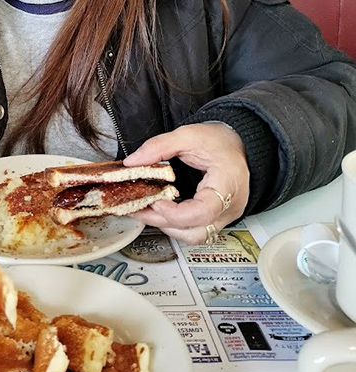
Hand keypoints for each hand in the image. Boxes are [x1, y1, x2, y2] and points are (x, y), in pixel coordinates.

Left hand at [124, 123, 249, 244]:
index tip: (155, 201)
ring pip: (195, 236)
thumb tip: (133, 161)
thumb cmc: (221, 141)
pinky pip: (196, 230)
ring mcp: (225, 215)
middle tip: (138, 208)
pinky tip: (160, 211)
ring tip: (146, 210)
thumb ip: (160, 146)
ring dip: (167, 226)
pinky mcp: (217, 218)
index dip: (174, 213)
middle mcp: (229, 206)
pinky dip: (175, 224)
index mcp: (227, 184)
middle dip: (162, 222)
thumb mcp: (189, 135)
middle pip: (195, 231)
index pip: (202, 212)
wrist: (238, 143)